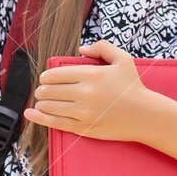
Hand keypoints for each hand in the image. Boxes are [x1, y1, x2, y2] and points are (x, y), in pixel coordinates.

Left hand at [22, 40, 158, 141]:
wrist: (145, 116)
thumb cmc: (133, 87)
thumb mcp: (123, 60)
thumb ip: (102, 47)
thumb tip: (80, 50)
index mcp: (91, 75)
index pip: (55, 74)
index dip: (46, 76)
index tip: (47, 79)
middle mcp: (85, 93)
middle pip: (48, 90)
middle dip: (42, 90)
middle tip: (44, 91)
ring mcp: (83, 112)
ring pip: (48, 106)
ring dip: (41, 102)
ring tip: (44, 101)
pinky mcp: (83, 128)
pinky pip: (54, 123)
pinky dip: (39, 117)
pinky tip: (30, 114)